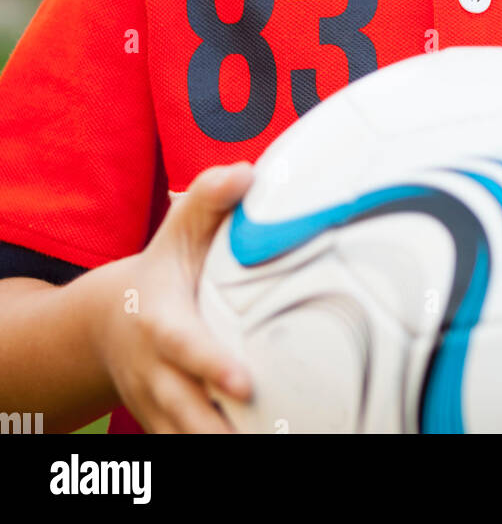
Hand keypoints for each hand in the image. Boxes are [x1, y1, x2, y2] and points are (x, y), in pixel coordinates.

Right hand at [88, 161, 255, 432]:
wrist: (109, 321)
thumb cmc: (163, 271)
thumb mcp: (179, 230)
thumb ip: (208, 199)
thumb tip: (246, 173)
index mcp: (159, 320)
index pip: (183, 346)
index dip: (211, 365)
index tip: (244, 383)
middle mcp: (155, 369)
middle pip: (184, 410)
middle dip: (218, 428)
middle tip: (265, 435)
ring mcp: (157, 404)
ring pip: (185, 439)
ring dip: (222, 444)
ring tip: (270, 443)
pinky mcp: (165, 426)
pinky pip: (186, 449)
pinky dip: (213, 450)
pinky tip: (255, 444)